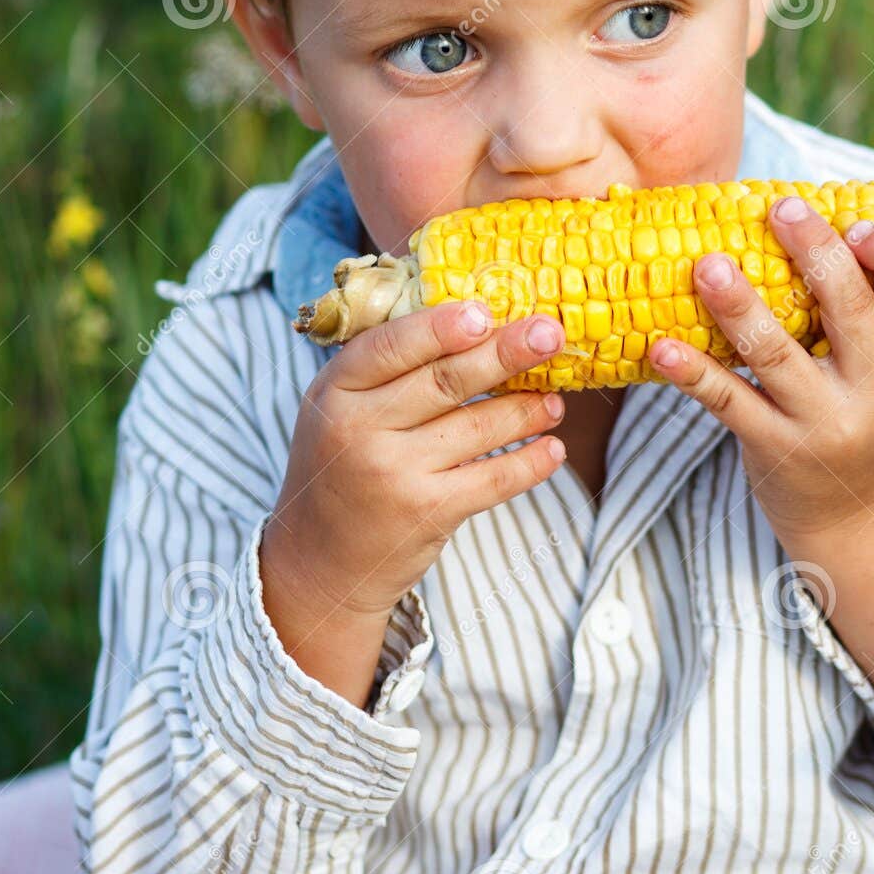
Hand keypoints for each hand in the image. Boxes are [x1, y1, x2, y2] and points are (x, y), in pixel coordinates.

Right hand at [260, 301, 569, 705]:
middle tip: (550, 333)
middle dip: (505, 352)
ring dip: (526, 408)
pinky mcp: (426, 512)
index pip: (392, 345)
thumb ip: (388, 369)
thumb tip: (477, 323)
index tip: (486, 310)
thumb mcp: (339, 408)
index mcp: (335, 389)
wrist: (318, 562)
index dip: (441, 326)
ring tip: (555, 400)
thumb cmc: (340, 467)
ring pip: (477, 427)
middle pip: (446, 380)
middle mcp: (358, 428)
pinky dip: (529, 462)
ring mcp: (393, 472)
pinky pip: (491, 479)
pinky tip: (553, 449)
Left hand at [647, 195, 873, 540]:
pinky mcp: (773, 447)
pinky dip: (691, 371)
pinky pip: (727, 401)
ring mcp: (821, 422)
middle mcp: (873, 391)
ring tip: (708, 264)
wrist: (855, 519)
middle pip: (851, 312)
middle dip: (817, 254)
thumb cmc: (861, 413)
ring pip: (777, 355)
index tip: (856, 225)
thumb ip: (867, 309)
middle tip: (781, 209)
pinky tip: (658, 345)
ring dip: (740, 306)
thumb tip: (813, 214)